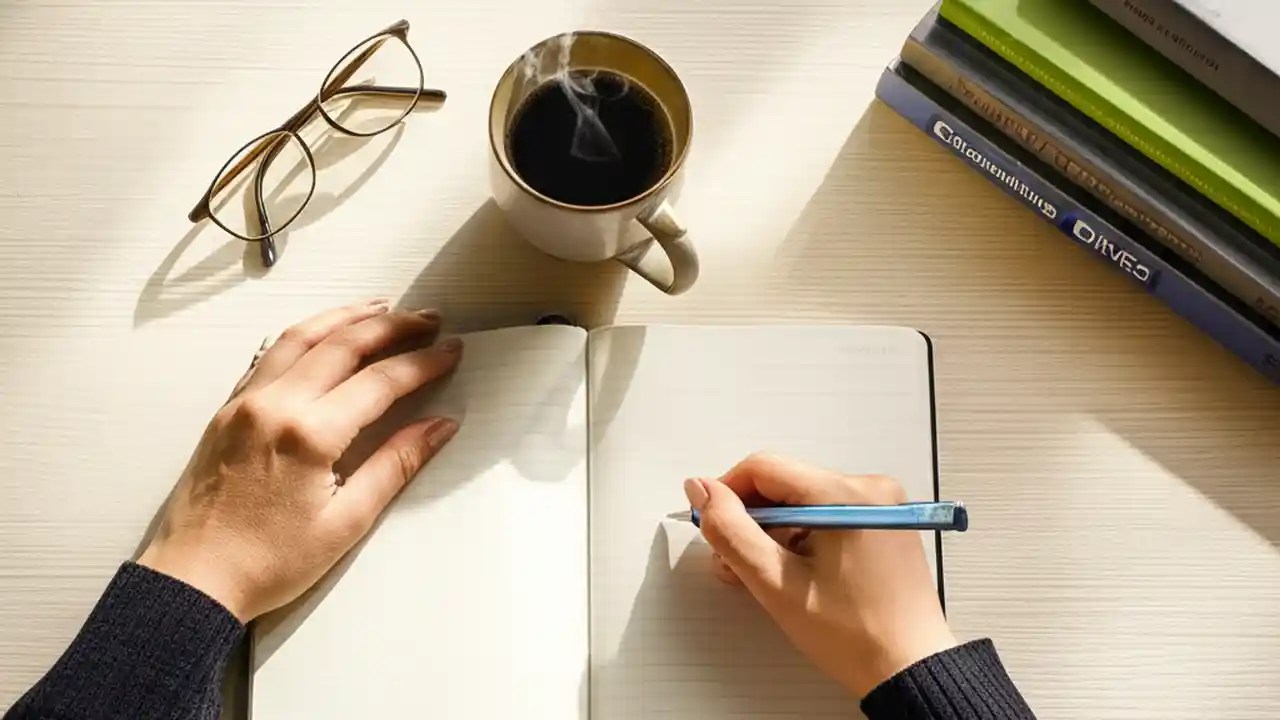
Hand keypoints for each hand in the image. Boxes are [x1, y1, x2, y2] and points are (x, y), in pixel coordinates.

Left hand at [139, 300, 462, 620]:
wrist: (192, 581)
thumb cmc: (266, 563)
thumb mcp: (346, 522)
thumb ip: (395, 465)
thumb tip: (438, 427)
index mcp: (308, 434)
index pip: (380, 381)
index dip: (422, 363)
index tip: (450, 352)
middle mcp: (274, 405)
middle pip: (343, 344)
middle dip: (393, 326)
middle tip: (428, 319)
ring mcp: (245, 403)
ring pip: (301, 337)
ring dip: (346, 317)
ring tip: (381, 308)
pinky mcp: (227, 411)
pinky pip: (270, 355)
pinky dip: (304, 335)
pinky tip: (323, 334)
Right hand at [685, 453, 955, 698]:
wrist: (910, 668)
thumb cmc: (856, 634)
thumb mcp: (777, 584)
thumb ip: (731, 531)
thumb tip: (701, 491)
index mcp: (846, 495)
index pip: (765, 468)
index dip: (727, 492)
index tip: (710, 522)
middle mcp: (869, 488)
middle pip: (785, 483)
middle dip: (751, 519)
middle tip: (733, 561)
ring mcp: (882, 505)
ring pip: (804, 500)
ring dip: (774, 533)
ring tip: (762, 575)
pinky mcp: (884, 522)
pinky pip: (828, 514)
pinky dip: (802, 537)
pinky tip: (793, 571)